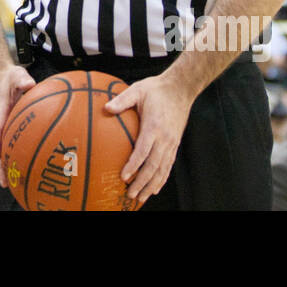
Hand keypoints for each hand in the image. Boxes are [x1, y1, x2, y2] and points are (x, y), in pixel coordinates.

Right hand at [0, 62, 36, 186]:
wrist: (2, 77)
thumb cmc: (11, 77)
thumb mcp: (17, 75)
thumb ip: (22, 80)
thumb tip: (29, 84)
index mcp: (0, 112)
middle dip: (1, 166)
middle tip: (6, 183)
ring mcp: (3, 128)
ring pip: (4, 150)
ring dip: (6, 167)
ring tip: (11, 185)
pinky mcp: (9, 129)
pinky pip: (11, 145)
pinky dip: (14, 158)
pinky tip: (23, 170)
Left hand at [103, 72, 196, 203]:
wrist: (181, 88)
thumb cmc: (156, 89)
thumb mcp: (137, 90)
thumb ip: (122, 100)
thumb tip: (105, 107)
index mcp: (154, 126)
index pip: (143, 150)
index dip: (134, 165)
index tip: (123, 176)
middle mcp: (165, 138)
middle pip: (154, 166)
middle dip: (142, 182)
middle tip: (130, 194)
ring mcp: (172, 143)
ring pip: (162, 169)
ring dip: (152, 185)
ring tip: (141, 198)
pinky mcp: (175, 144)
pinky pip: (168, 165)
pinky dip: (162, 179)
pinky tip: (155, 188)